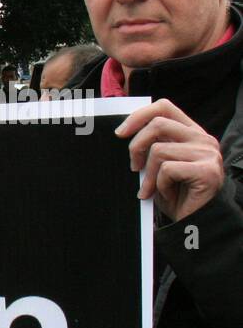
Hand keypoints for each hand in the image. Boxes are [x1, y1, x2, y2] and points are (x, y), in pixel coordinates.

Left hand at [116, 99, 223, 222]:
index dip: (139, 116)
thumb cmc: (174, 192)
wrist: (194, 220)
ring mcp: (208, 154)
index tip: (120, 133)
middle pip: (158, 124)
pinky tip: (166, 194)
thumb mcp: (159, 164)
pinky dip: (159, 185)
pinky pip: (167, 170)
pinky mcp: (206, 171)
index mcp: (192, 132)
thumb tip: (123, 131)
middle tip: (133, 167)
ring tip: (151, 188)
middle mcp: (203, 138)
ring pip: (159, 150)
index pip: (164, 107)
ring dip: (148, 174)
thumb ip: (152, 145)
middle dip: (136, 146)